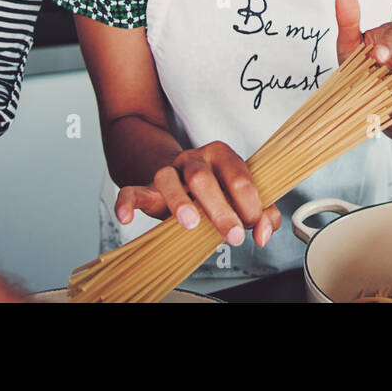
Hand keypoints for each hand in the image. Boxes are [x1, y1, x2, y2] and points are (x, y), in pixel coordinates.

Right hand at [115, 141, 281, 247]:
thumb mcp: (238, 195)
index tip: (254, 226)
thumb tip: (265, 234)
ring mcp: (168, 171)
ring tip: (190, 224)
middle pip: (203, 177)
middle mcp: (194, 159)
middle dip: (220, 208)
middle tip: (234, 235)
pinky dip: (127, 202)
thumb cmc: (215, 188)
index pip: (239, 175)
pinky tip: (126, 218)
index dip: (250, 202)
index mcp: (221, 155)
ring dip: (179, 201)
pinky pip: (131, 190)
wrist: (178, 174)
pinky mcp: (145, 187)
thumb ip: (261, 213)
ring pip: (168, 179)